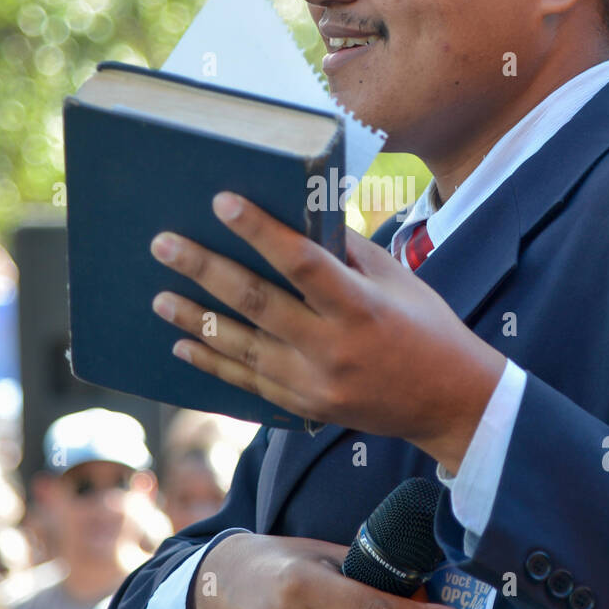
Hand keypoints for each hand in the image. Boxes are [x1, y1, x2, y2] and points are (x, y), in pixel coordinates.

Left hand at [150, 192, 505, 470]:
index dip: (259, 230)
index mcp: (360, 306)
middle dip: (204, 270)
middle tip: (164, 244)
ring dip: (195, 318)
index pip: (301, 262)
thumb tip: (297, 219)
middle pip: (257, 302)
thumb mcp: (396, 280)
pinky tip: (182, 343)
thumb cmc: (426, 327)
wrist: (450, 403)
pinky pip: (248, 383)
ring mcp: (315, 383)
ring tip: (157, 295)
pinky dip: (212, 363)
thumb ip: (345, 252)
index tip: (222, 201)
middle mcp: (332, 347)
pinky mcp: (305, 406)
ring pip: (240, 347)